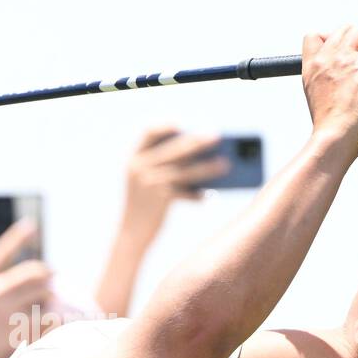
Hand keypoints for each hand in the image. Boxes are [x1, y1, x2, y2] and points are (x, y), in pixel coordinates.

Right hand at [0, 218, 53, 357]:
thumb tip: (26, 271)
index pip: (2, 252)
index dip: (18, 237)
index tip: (32, 226)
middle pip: (35, 273)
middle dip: (47, 277)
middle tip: (51, 282)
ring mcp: (4, 313)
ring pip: (45, 295)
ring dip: (49, 301)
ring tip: (42, 310)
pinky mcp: (17, 333)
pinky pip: (50, 319)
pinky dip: (56, 320)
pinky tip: (52, 324)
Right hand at [120, 126, 228, 245]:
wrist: (131, 234)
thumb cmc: (145, 205)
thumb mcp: (146, 182)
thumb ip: (163, 166)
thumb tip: (199, 155)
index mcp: (134, 158)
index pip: (148, 132)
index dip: (165, 125)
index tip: (182, 123)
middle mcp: (139, 168)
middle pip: (174, 149)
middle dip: (198, 141)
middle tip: (217, 136)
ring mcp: (149, 183)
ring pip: (185, 171)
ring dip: (207, 167)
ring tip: (225, 164)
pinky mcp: (160, 200)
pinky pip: (186, 193)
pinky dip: (198, 195)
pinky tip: (210, 196)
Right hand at [301, 24, 357, 154]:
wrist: (336, 133)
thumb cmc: (327, 119)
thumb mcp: (312, 91)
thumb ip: (320, 72)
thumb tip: (330, 66)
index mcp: (312, 64)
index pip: (314, 35)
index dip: (329, 38)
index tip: (338, 50)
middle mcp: (329, 58)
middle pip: (345, 28)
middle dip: (356, 35)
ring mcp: (349, 61)